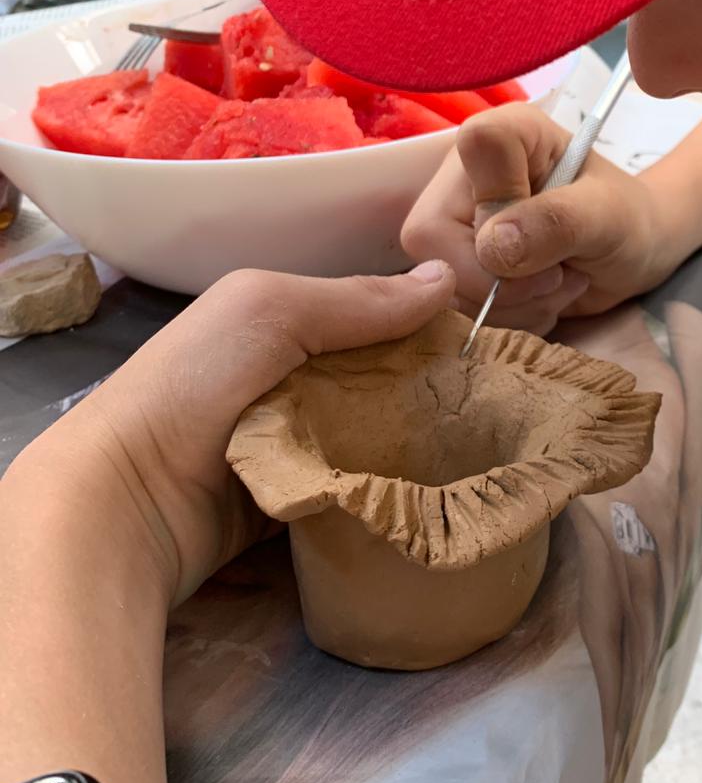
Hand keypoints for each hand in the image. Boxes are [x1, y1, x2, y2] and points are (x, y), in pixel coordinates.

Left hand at [19, 262, 454, 606]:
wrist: (124, 504)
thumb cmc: (193, 387)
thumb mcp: (270, 313)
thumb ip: (356, 299)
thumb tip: (447, 278)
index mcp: (273, 322)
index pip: (369, 316)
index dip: (423, 324)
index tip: (485, 341)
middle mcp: (283, 380)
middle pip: (378, 379)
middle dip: (429, 387)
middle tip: (496, 401)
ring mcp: (288, 445)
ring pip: (373, 436)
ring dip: (415, 441)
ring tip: (482, 446)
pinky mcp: (293, 503)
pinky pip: (355, 488)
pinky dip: (387, 486)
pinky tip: (436, 488)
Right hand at [402, 104, 681, 334]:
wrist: (630, 253)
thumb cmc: (625, 218)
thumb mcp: (607, 216)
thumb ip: (558, 221)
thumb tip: (493, 247)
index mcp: (508, 132)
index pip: (476, 145)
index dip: (501, 202)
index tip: (546, 230)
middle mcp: (464, 173)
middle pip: (431, 235)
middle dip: (503, 281)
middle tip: (558, 276)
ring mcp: (452, 222)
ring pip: (443, 285)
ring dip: (511, 305)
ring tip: (556, 285)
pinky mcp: (453, 265)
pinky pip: (454, 310)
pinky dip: (504, 319)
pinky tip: (538, 300)